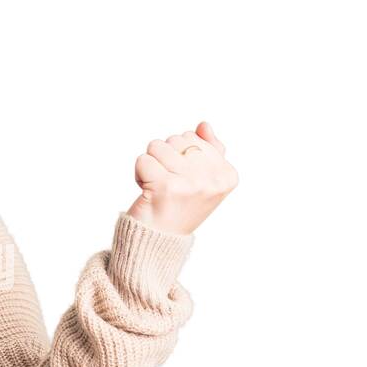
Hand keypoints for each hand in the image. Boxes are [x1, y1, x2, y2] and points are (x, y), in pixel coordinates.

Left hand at [125, 120, 237, 235]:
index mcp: (227, 175)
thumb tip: (204, 125)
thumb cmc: (179, 208)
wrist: (159, 241)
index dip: (180, 155)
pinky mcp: (166, 187)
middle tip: (169, 185)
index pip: (194, 137)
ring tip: (158, 187)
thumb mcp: (203, 181)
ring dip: (151, 165)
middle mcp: (213, 179)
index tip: (183, 181)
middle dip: (165, 158)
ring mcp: (191, 183)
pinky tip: (147, 191)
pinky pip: (143, 159)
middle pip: (176, 139)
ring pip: (157, 146)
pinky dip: (139, 174)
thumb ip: (209, 151)